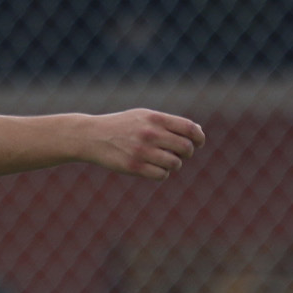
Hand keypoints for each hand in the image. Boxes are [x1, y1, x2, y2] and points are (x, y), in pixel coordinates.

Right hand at [83, 109, 204, 180]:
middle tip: (181, 153)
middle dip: (187, 152)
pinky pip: (162, 175)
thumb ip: (169, 123)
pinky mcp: (134, 167)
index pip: (189, 128)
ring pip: (175, 163)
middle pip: (186, 147)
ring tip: (165, 160)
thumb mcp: (144, 117)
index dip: (199, 137)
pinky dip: (162, 173)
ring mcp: (142, 151)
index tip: (199, 142)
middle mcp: (150, 134)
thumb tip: (197, 130)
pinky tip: (154, 168)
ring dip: (174, 164)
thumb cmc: (123, 125)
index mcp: (155, 118)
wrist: (93, 136)